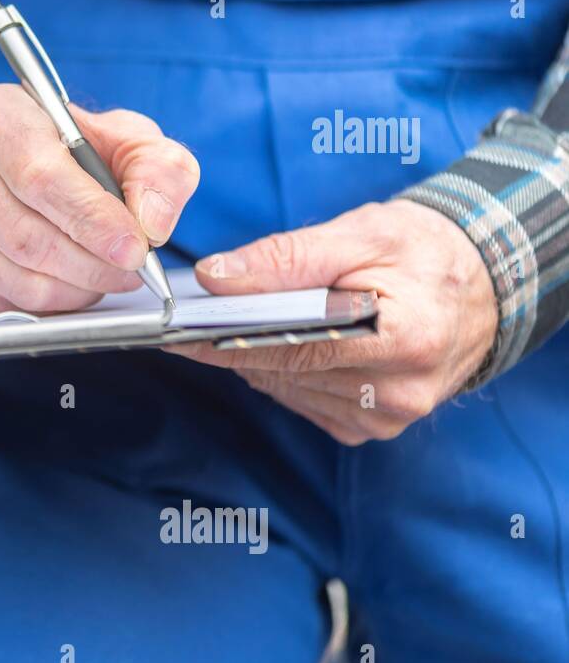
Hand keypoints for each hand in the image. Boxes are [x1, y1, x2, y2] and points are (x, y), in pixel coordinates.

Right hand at [0, 83, 199, 316]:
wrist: (18, 172)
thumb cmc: (76, 153)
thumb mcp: (130, 142)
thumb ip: (158, 170)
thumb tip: (151, 222)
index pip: (38, 175)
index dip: (91, 219)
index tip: (134, 247)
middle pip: (24, 235)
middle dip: (90, 263)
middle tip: (130, 269)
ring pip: (14, 277)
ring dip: (73, 288)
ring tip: (102, 273)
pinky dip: (47, 305)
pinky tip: (65, 281)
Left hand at [167, 200, 497, 445]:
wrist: (481, 284)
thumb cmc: (423, 252)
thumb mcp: (362, 234)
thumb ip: (287, 258)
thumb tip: (216, 277)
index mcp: (405, 340)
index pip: (293, 348)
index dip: (228, 339)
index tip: (180, 330)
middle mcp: (399, 392)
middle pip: (285, 372)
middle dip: (235, 343)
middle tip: (197, 317)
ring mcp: (387, 418)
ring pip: (287, 389)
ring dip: (258, 358)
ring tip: (242, 322)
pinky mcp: (372, 428)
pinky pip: (304, 402)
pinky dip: (284, 374)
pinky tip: (287, 345)